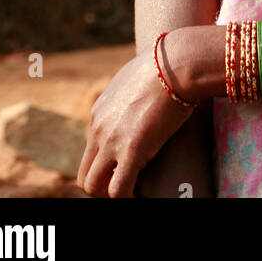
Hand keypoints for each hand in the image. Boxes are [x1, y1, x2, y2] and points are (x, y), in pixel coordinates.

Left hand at [76, 39, 197, 197]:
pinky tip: (140, 195)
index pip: (91, 152)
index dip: (106, 166)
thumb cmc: (165, 66)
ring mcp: (112, 140)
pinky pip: (118, 189)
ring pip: (93, 187)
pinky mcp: (131, 149)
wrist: (176, 63)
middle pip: (85, 174)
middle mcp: (99, 128)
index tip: (124, 170)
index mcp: (99, 113)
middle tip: (126, 185)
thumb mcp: (136, 79)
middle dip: (103, 186)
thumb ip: (131, 94)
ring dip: (111, 193)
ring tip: (133, 191)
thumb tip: (144, 97)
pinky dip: (127, 197)